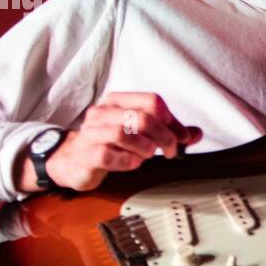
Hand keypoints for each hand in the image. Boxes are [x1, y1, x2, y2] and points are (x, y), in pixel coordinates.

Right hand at [18, 92, 200, 192]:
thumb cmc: (107, 144)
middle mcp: (102, 113)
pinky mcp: (85, 154)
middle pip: (142, 117)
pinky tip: (132, 163)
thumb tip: (195, 133)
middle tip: (171, 151)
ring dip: (145, 148)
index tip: (182, 137)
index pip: (152, 102)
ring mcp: (91, 133)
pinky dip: (127, 161)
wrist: (70, 160)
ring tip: (148, 155)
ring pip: (123, 132)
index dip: (172, 121)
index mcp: (117, 102)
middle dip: (165, 137)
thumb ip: (166, 132)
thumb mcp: (138, 133)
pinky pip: (108, 155)